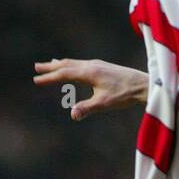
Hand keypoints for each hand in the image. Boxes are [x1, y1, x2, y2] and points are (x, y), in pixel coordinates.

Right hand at [33, 58, 148, 120]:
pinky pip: (81, 64)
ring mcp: (96, 64)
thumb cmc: (124, 94)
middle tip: (36, 67)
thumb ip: (87, 108)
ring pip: (74, 63)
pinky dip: (72, 65)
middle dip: (51, 67)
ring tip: (50, 64)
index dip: (49, 78)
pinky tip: (74, 68)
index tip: (36, 80)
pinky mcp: (102, 67)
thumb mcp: (105, 104)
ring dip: (60, 64)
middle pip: (66, 65)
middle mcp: (90, 65)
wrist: (142, 84)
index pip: (64, 74)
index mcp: (88, 72)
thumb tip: (73, 115)